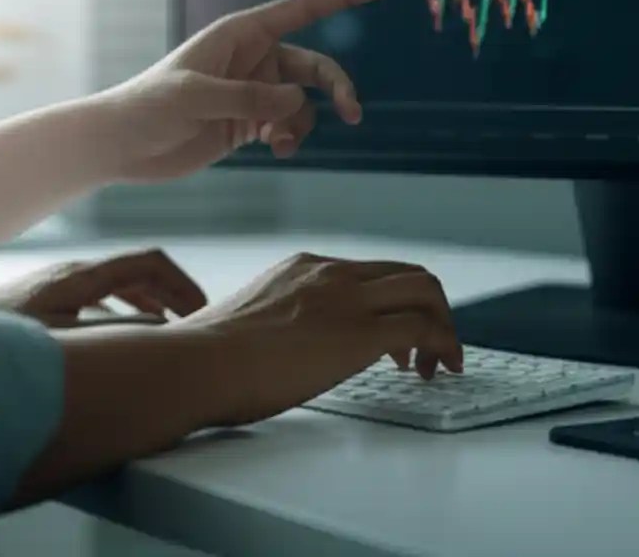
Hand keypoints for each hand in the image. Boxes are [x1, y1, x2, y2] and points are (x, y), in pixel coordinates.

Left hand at [0, 249, 207, 328]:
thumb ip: (117, 333)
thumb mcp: (66, 340)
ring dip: (154, 302)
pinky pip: (104, 296)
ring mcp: (61, 284)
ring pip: (123, 283)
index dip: (184, 284)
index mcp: (84, 276)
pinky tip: (131, 334)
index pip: (151, 262)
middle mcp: (76, 274)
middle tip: (198, 323)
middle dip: (175, 294)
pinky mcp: (49, 299)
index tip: (205, 311)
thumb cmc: (5, 342)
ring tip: (173, 331)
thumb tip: (163, 331)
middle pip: (142, 270)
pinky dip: (130, 310)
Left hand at [96, 0, 389, 181]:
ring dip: (302, 124)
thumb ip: (249, 97)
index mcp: (242, 34)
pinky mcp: (250, 122)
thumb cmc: (149, 107)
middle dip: (337, 88)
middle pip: (315, 66)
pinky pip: (290, 125)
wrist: (122, 145)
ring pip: (304, 103)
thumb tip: (298, 102)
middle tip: (354, 114)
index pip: (304, 10)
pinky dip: (290, 138)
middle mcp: (254, 58)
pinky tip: (276, 149)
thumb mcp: (196, 97)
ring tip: (282, 143)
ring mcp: (254, 91)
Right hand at [173, 253, 461, 425]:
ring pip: (426, 291)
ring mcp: (348, 299)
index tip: (397, 339)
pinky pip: (422, 328)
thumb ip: (275, 323)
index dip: (394, 303)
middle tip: (429, 350)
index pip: (371, 273)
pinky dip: (442, 345)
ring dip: (443, 327)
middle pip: (410, 274)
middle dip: (431, 310)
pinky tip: (438, 369)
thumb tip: (276, 351)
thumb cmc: (203, 358)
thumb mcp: (246, 321)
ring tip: (438, 364)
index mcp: (304, 268)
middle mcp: (331, 274)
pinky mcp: (360, 333)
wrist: (194, 365)